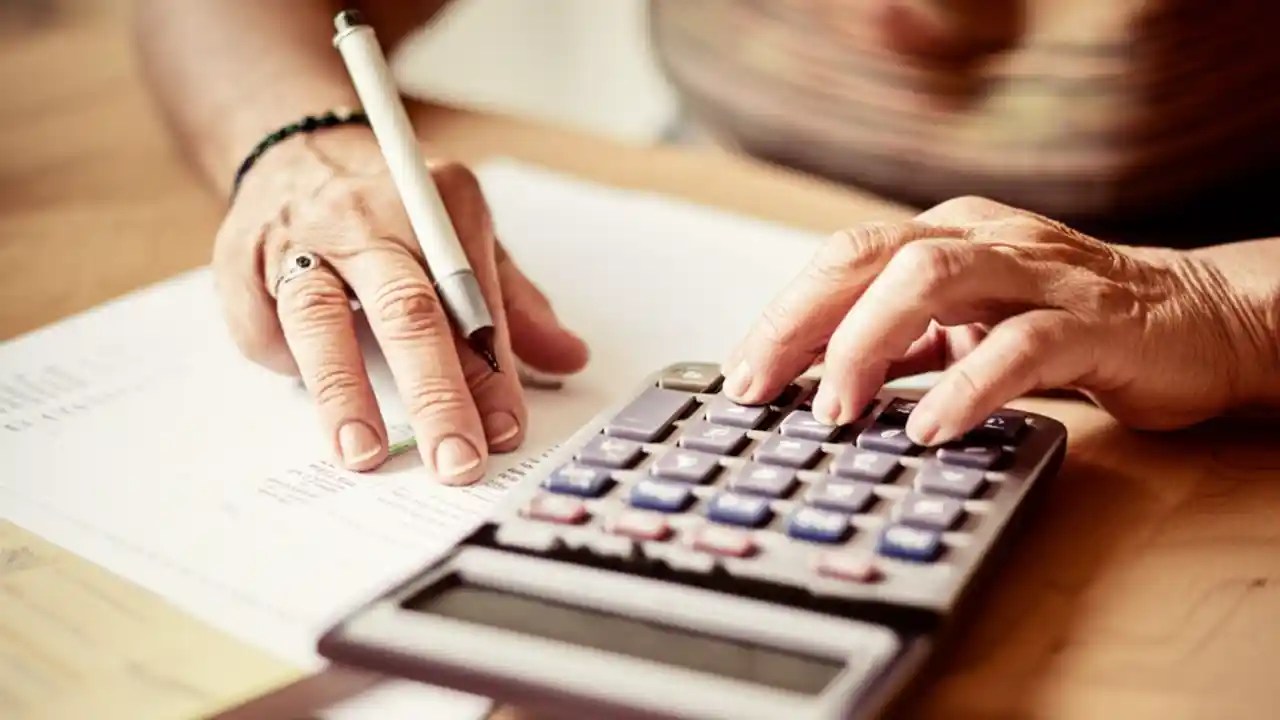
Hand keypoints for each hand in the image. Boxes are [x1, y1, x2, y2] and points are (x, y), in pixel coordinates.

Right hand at [213, 128, 588, 481]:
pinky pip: (262, 324)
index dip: (492, 372)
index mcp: (439, 203)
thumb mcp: (464, 234)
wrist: (295, 150)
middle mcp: (369, 214)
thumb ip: (514, 302)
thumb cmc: (393, 208)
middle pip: (408, 310)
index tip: (504, 431)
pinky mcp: (242, 259)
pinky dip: (285, 363)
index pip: (474, 300)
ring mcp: (300, 236)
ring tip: (363, 454)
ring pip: (322, 317)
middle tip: (455, 461)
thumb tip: (569, 358)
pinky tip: (309, 393)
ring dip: (346, 393)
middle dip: (436, 394)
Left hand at [723, 196, 1273, 443]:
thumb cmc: (1067, 325)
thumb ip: (898, 344)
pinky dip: (965, 386)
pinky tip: (929, 428)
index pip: (843, 258)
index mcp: (947, 236)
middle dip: (799, 321)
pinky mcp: (1092, 321)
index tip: (740, 374)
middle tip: (758, 389)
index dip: (783, 313)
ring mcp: (1038, 275)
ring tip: (836, 412)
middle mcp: (983, 240)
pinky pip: (1020, 345)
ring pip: (931, 280)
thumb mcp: (966, 328)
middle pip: (868, 255)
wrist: (1196, 319)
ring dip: (866, 345)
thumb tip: (810, 381)